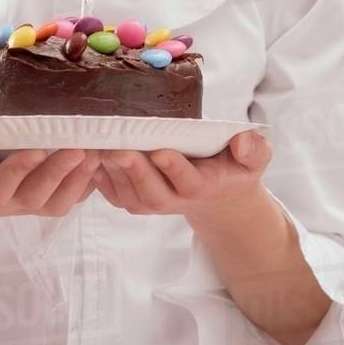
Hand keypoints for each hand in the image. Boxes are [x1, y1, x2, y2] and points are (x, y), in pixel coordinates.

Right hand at [0, 141, 101, 227]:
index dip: (17, 171)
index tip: (35, 149)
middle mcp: (4, 201)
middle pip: (35, 196)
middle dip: (58, 172)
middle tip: (81, 147)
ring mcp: (23, 204)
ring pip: (55, 203)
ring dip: (77, 180)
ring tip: (96, 152)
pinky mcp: (39, 202)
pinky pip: (67, 200)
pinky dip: (86, 184)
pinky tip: (100, 161)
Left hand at [94, 130, 272, 221]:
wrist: (217, 193)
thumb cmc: (233, 168)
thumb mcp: (253, 158)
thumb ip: (253, 150)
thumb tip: (244, 141)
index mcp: (202, 186)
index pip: (187, 181)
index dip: (174, 168)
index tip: (162, 152)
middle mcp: (174, 199)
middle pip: (152, 191)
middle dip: (136, 171)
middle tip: (120, 150)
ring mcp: (151, 203)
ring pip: (129, 194)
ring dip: (113, 174)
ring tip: (99, 148)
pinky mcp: (133, 200)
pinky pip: (114, 195)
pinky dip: (100, 180)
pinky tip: (90, 158)